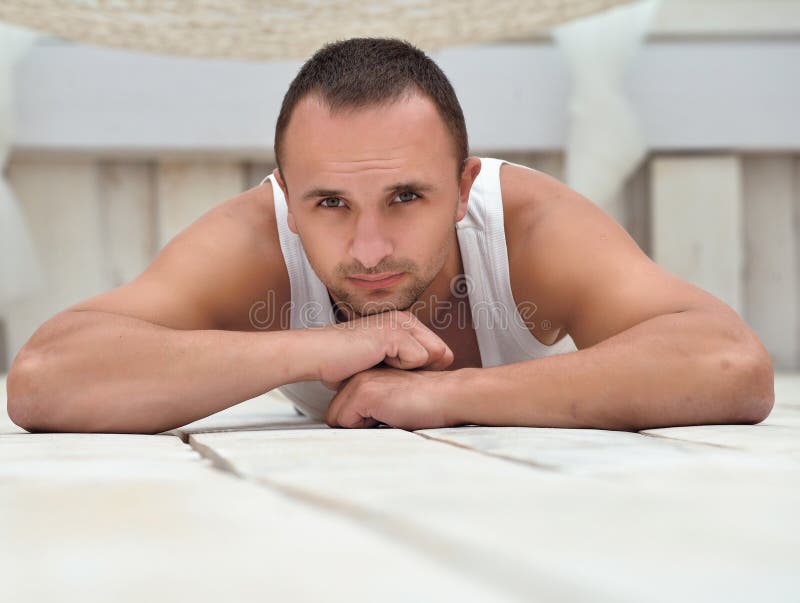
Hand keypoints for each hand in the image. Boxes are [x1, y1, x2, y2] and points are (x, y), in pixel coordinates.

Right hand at [312, 310, 453, 389]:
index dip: (424, 369)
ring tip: (380, 365)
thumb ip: (406, 363)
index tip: (396, 374)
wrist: (317, 356)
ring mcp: (401, 322)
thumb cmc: (342, 363)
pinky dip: (399, 369)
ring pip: (433, 356)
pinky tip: (375, 360)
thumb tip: (436, 368)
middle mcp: (405, 318)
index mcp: (404, 323)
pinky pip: (419, 359)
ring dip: (408, 370)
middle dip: (423, 369)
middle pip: (441, 353)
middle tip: (390, 371)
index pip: (439, 350)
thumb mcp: (382, 362)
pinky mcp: (395, 332)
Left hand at [325, 366, 456, 429]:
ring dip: (362, 426)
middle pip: (334, 414)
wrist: (449, 396)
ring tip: (390, 415)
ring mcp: (360, 381)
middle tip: (388, 415)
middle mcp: (359, 373)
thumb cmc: (428, 402)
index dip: (360, 421)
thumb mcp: (392, 401)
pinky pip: (345, 423)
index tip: (384, 415)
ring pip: (337, 419)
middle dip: (357, 424)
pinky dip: (365, 428)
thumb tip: (354, 424)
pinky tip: (390, 415)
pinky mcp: (364, 392)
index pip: (341, 407)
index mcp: (366, 373)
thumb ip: (371, 406)